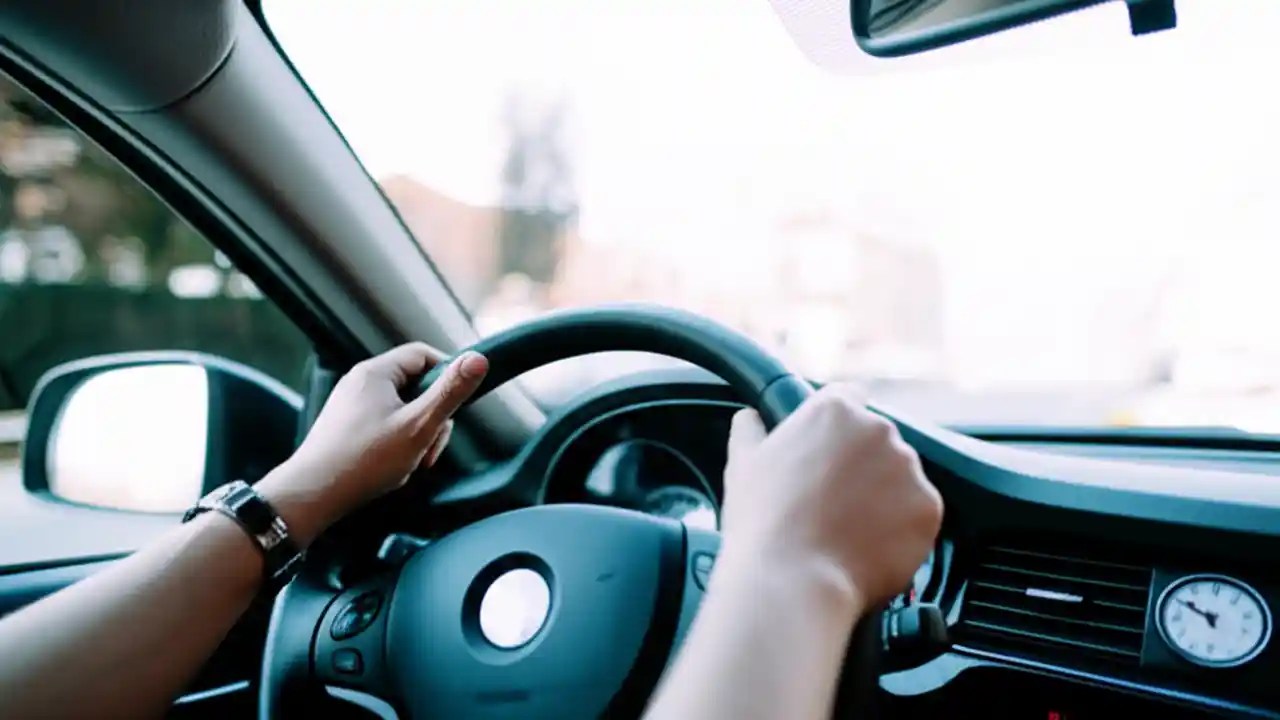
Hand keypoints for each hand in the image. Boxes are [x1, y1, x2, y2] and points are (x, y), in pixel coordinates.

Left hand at [257, 343, 488, 544]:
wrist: (312, 494)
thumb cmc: (364, 461)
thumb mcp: (418, 426)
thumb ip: (450, 392)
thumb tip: (479, 359)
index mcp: (376, 373)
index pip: (424, 355)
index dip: (447, 375)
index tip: (457, 403)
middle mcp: (360, 382)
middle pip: (415, 385)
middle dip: (432, 417)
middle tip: (431, 447)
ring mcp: (350, 405)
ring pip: (402, 409)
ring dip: (417, 435)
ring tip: (412, 462)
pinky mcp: (346, 426)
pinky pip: (385, 424)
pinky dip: (398, 443)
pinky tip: (394, 466)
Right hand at [717, 384, 942, 616]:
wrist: (792, 581)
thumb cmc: (763, 523)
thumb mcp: (743, 465)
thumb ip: (750, 431)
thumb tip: (749, 418)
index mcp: (834, 411)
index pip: (850, 398)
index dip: (839, 428)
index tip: (831, 451)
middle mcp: (878, 430)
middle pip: (878, 441)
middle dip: (863, 467)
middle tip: (833, 502)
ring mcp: (908, 469)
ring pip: (900, 479)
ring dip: (884, 497)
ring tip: (849, 531)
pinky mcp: (929, 509)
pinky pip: (918, 515)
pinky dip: (901, 530)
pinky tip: (868, 548)